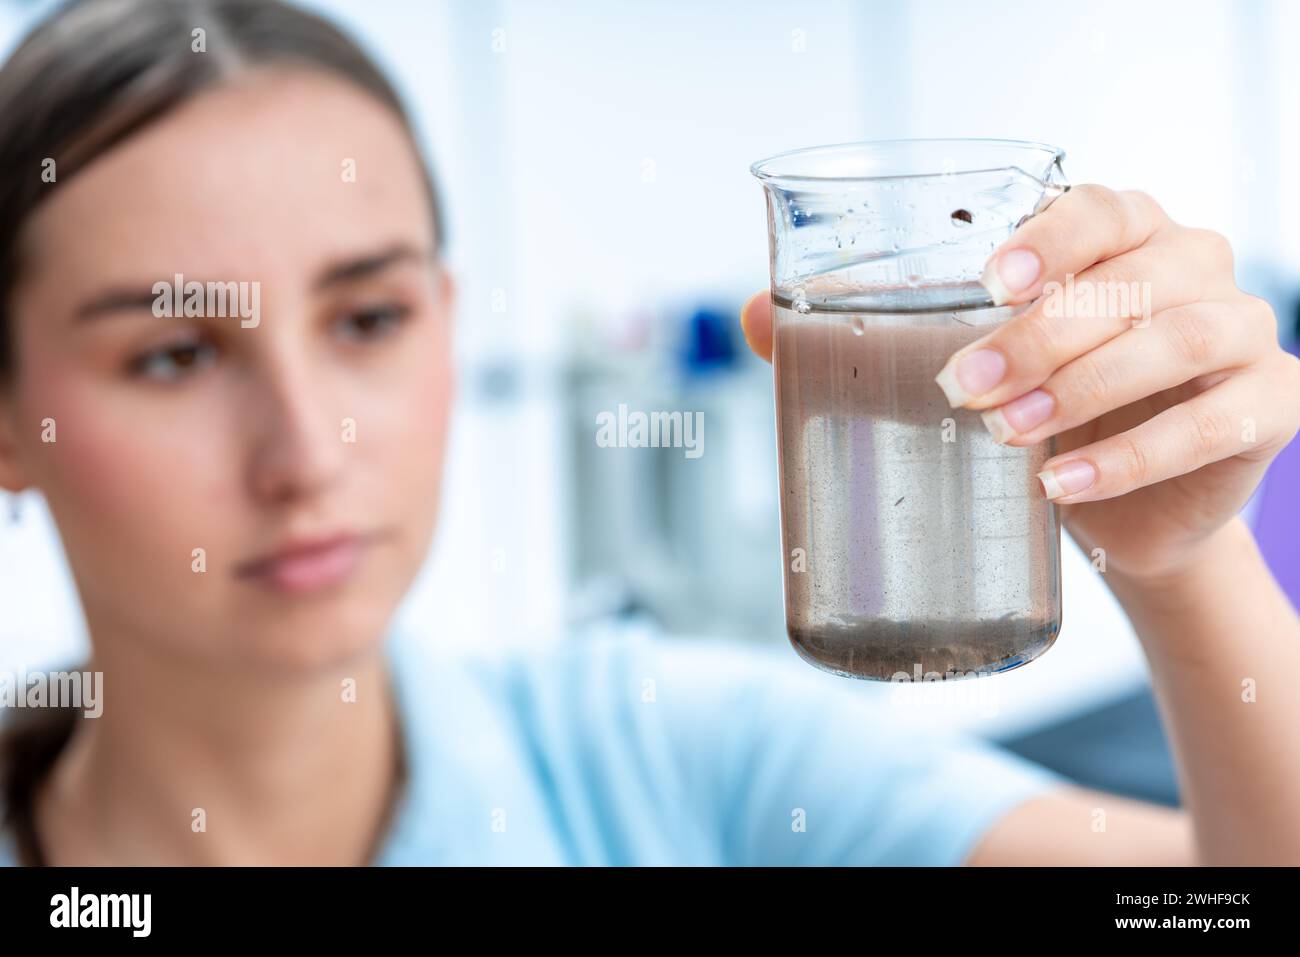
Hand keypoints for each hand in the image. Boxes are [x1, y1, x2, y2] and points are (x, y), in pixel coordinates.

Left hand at [741, 185, 1299, 583]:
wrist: (1123, 510)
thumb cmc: (1040, 416)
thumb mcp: (960, 367)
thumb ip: (869, 336)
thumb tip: (748, 317)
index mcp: (1121, 236)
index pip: (1101, 206)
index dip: (1050, 236)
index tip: (989, 280)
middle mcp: (1190, 267)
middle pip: (1131, 276)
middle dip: (1041, 334)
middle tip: (963, 389)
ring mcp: (1240, 332)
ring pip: (1178, 338)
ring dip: (1085, 387)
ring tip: (1008, 438)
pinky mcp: (1271, 405)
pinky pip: (1216, 420)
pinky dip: (1137, 455)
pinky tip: (1064, 486)